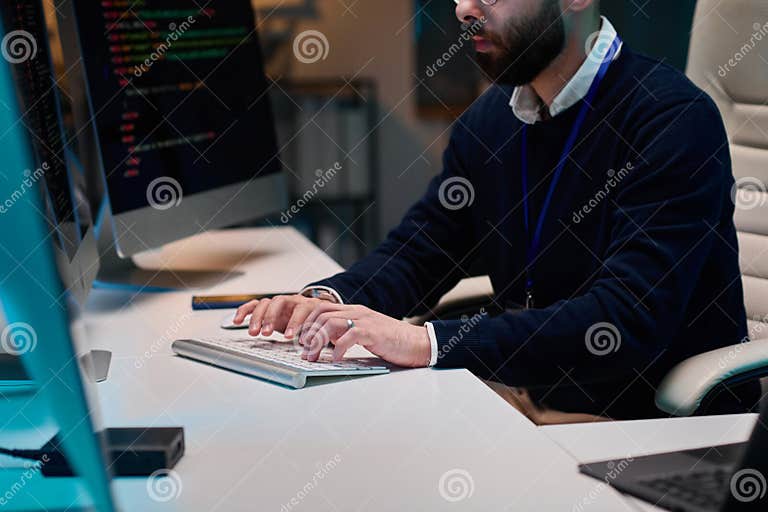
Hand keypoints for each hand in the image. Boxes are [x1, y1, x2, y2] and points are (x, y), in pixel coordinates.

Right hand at [232, 294, 333, 337]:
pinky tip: (237, 321)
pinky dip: (244, 311)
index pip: (300, 310)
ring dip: (258, 318)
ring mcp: (278, 303)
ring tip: (254, 333)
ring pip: (265, 304)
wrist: (316, 311)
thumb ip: (318, 337)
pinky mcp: (268, 307)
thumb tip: (316, 350)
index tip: (290, 336)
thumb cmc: (318, 322)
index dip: (295, 323)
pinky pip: (254, 305)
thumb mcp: (321, 328)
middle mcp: (291, 301)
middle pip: (278, 303)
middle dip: (271, 318)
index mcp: (307, 305)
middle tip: (267, 333)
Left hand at [298, 302, 430, 367]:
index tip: (300, 339)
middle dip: (308, 333)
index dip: (306, 322)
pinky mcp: (374, 333)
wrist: (419, 343)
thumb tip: (326, 342)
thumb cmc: (394, 341)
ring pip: (330, 323)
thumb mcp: (365, 334)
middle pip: (321, 315)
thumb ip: (346, 333)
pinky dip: (338, 348)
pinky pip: (349, 336)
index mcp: (354, 311)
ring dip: (317, 341)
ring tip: (313, 357)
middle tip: (303, 352)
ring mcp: (365, 321)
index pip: (321, 308)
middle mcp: (357, 312)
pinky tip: (336, 359)